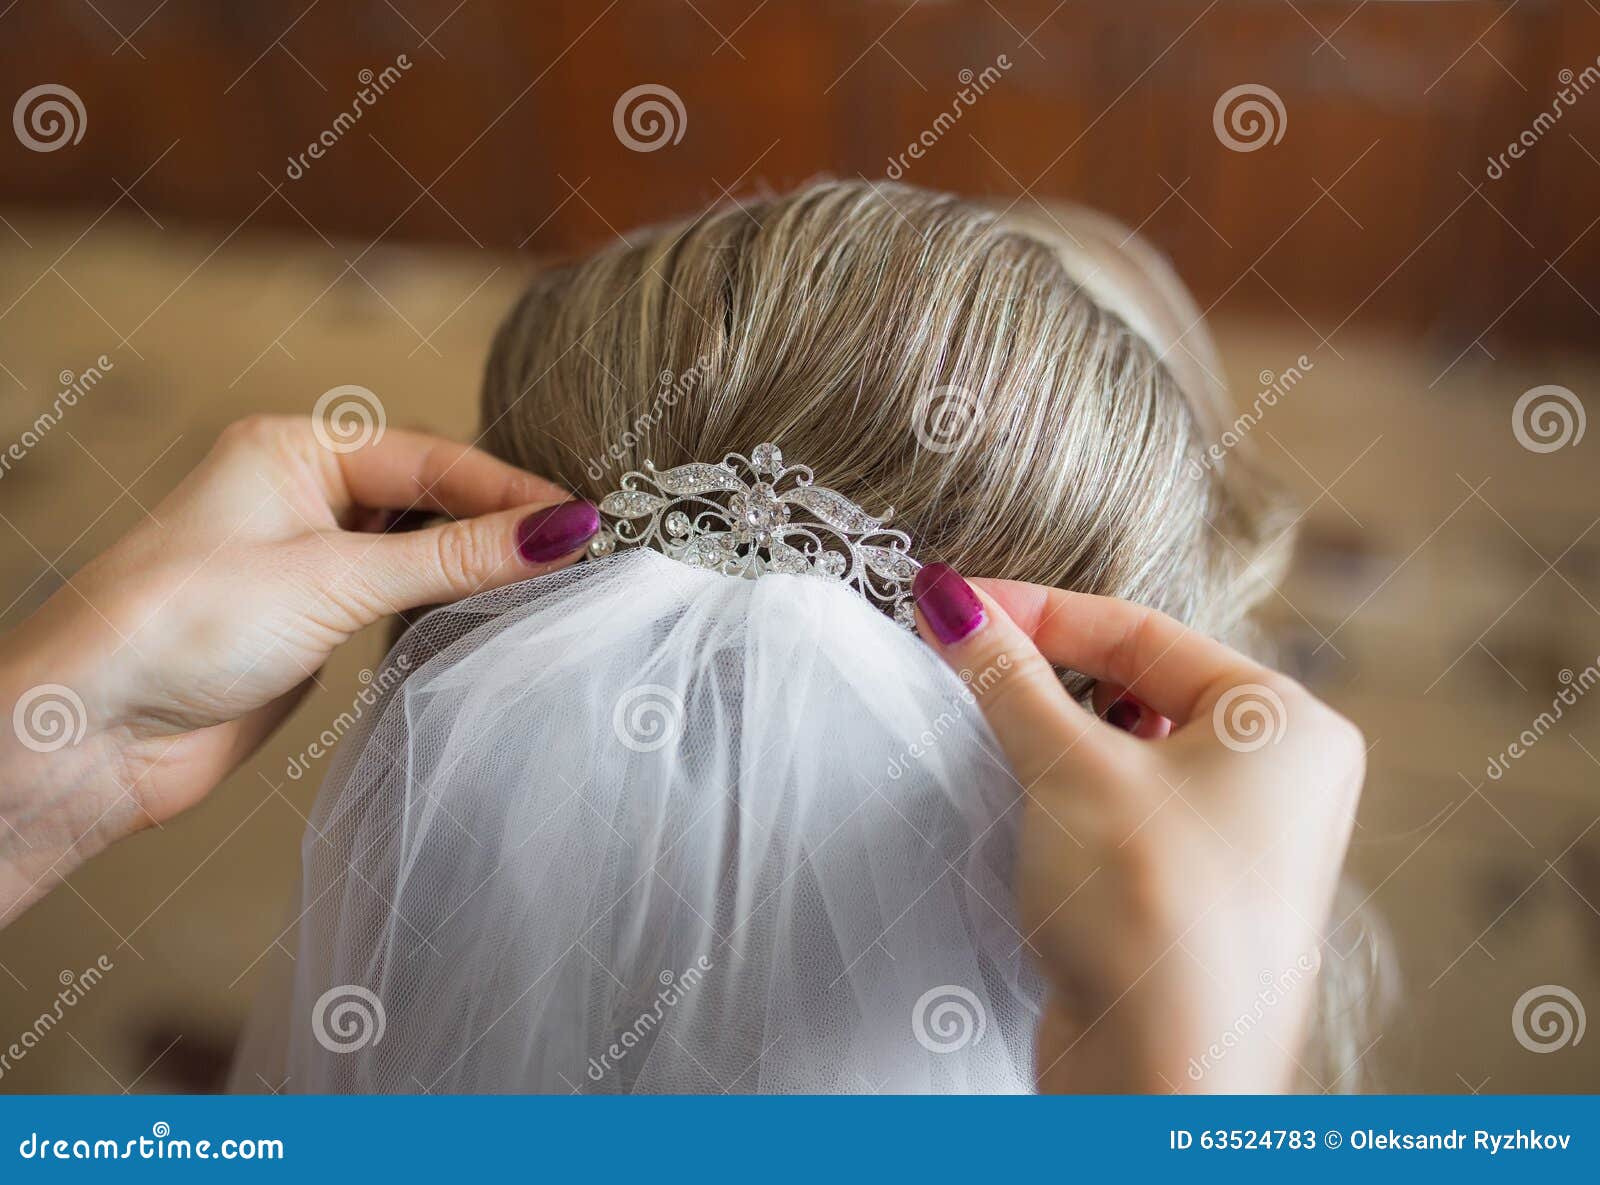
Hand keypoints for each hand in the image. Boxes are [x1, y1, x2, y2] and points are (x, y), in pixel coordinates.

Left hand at [0, 416, 598, 920]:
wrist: (90, 734)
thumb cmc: (179, 627)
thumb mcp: (333, 578)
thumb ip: (454, 556)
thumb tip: (561, 530)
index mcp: (294, 448)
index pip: (432, 456)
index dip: (509, 489)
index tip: (581, 521)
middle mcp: (302, 493)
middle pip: (432, 495)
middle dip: (499, 522)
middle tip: (578, 552)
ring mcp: (308, 559)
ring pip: (420, 547)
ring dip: (475, 565)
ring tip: (546, 585)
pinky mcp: (314, 620)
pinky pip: (400, 597)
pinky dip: (446, 604)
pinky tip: (486, 616)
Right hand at [909, 563, 1364, 1092]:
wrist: (1164, 1079)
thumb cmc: (1153, 913)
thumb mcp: (1069, 769)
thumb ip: (1008, 676)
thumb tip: (953, 602)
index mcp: (1286, 723)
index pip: (1141, 631)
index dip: (1038, 613)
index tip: (956, 606)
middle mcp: (1283, 776)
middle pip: (1142, 684)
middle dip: (1048, 674)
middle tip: (965, 659)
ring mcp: (1246, 841)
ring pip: (1133, 749)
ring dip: (1056, 734)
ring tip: (991, 728)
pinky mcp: (1200, 893)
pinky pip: (1132, 809)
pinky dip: (1075, 793)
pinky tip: (1031, 803)